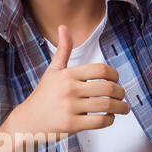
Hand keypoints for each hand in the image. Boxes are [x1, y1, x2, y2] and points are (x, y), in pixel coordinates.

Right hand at [11, 24, 129, 140]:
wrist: (28, 121)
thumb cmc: (44, 95)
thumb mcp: (52, 71)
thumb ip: (63, 50)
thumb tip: (64, 27)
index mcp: (67, 74)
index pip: (100, 70)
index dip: (114, 74)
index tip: (116, 80)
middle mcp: (69, 89)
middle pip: (107, 88)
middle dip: (121, 92)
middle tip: (122, 95)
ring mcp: (70, 108)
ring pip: (106, 105)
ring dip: (120, 107)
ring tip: (124, 108)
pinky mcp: (72, 125)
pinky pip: (99, 122)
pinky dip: (110, 120)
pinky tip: (109, 117)